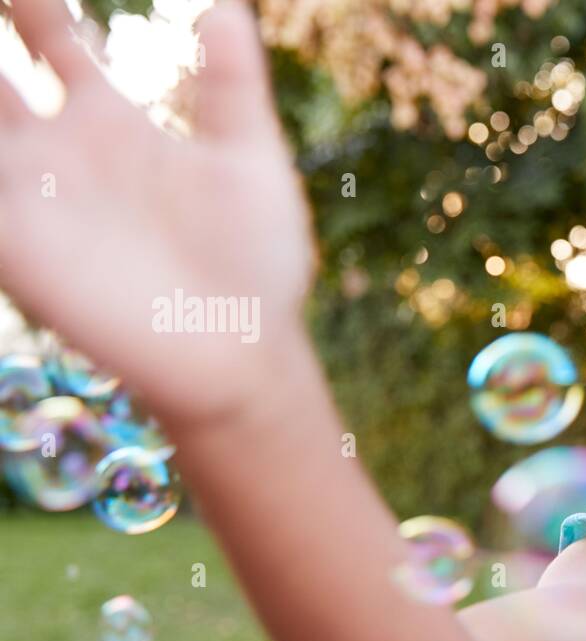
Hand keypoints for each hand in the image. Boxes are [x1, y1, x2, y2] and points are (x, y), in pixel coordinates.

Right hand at [0, 0, 315, 429]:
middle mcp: (61, 155)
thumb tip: (224, 3)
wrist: (244, 353)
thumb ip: (232, 82)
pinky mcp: (16, 247)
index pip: (53, 41)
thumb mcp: (249, 158)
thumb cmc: (255, 264)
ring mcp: (32, 199)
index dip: (34, 3)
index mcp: (111, 125)